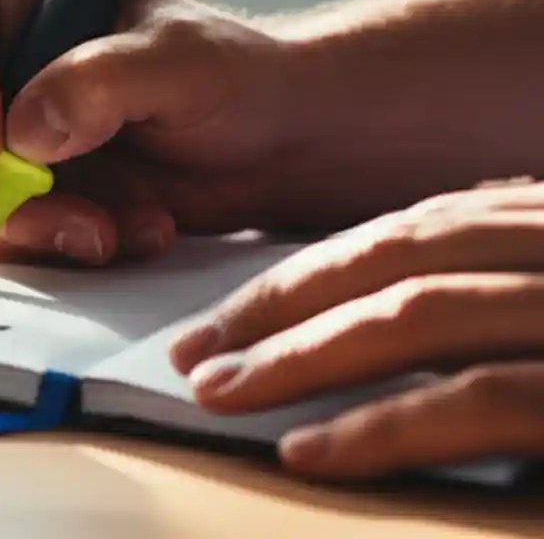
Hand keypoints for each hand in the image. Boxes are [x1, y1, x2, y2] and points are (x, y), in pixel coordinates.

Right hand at [0, 0, 300, 264]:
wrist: (272, 144)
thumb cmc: (232, 76)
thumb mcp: (181, 60)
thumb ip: (101, 81)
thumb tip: (22, 133)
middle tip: (81, 220)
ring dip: (38, 228)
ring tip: (126, 226)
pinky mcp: (16, 194)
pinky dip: (60, 247)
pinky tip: (131, 231)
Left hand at [170, 181, 543, 479]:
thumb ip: (495, 293)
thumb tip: (389, 313)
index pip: (412, 235)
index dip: (306, 275)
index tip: (227, 318)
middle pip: (394, 261)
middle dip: (280, 307)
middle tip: (193, 354)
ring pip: (414, 316)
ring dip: (301, 357)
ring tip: (219, 394)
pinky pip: (480, 400)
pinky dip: (384, 425)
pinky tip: (306, 452)